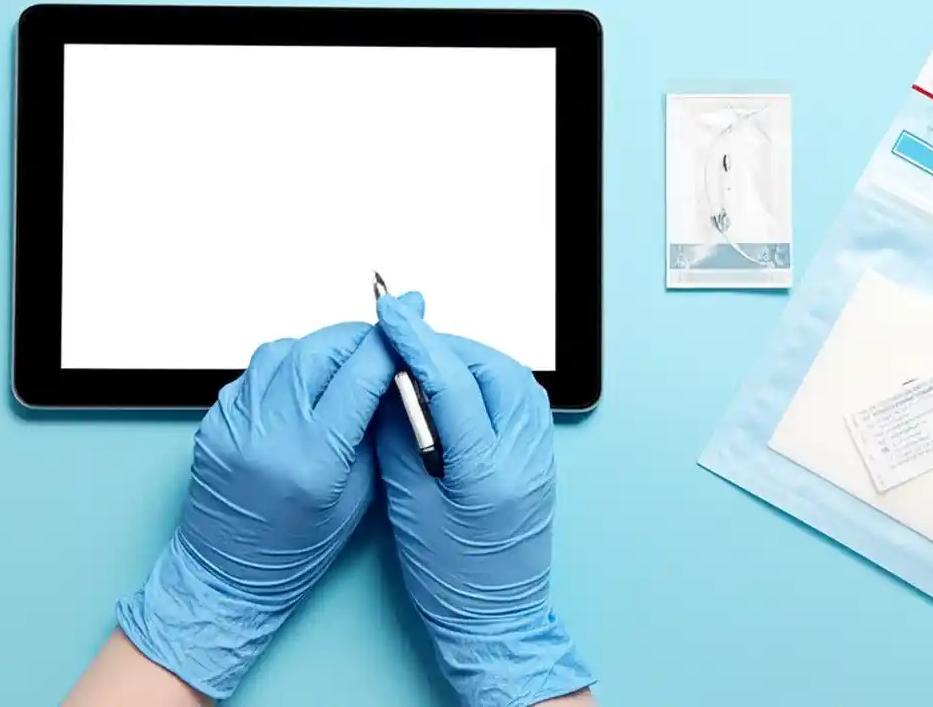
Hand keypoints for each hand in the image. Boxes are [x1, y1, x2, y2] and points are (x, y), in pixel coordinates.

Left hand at [116, 318, 403, 698]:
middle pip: (322, 349)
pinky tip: (305, 383)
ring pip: (286, 350)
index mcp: (313, 459)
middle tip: (383, 338)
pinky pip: (256, 371)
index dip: (391, 343)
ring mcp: (235, 423)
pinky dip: (287, 365)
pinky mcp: (216, 419)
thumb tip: (393, 376)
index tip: (411, 322)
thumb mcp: (360, 494)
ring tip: (344, 360)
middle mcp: (269, 434)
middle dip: (359, 336)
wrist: (230, 574)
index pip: (361, 374)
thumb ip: (375, 431)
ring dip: (322, 346)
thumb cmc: (297, 548)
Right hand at [373, 294, 593, 705]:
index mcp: (487, 470)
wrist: (497, 622)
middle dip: (445, 345)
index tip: (389, 311)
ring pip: (511, 377)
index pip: (450, 381)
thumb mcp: (408, 504)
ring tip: (428, 360)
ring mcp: (540, 455)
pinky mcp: (543, 458)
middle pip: (489, 368)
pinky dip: (489, 379)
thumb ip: (399, 436)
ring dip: (469, 358)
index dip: (415, 340)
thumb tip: (389, 382)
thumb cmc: (448, 578)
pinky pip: (521, 398)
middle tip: (404, 340)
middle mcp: (525, 454)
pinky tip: (460, 384)